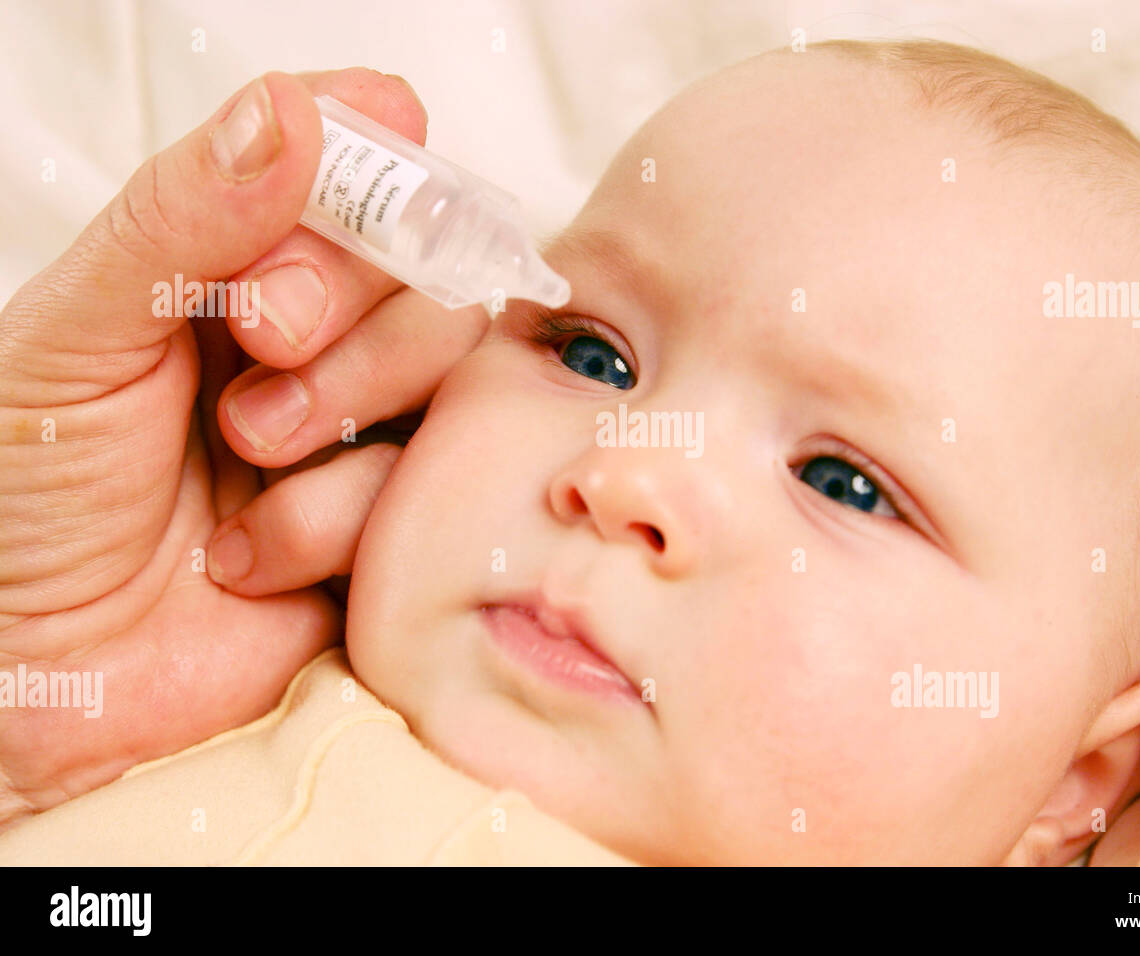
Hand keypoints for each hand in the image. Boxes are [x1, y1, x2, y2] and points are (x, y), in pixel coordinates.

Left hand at [0, 68, 485, 826]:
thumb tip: (289, 109)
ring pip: (451, 379)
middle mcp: (326, 345)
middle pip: (435, 274)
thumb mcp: (78, 335)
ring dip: (338, 415)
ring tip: (244, 455)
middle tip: (258, 346)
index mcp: (243, 268)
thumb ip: (182, 219)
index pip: (366, 182)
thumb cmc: (27, 496)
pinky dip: (330, 524)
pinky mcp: (396, 530)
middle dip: (350, 313)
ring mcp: (370, 437)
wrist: (33, 673)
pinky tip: (249, 558)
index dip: (367, 189)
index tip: (314, 220)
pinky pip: (428, 495)